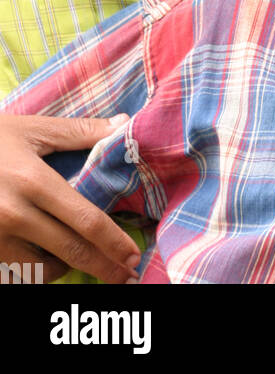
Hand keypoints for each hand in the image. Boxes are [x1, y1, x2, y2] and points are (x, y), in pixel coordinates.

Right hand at [0, 113, 141, 282]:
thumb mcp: (32, 130)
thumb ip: (79, 132)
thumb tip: (123, 126)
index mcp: (32, 181)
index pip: (85, 220)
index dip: (113, 242)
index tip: (133, 255)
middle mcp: (13, 214)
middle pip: (70, 251)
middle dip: (103, 267)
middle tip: (126, 276)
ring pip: (41, 270)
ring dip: (66, 268)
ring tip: (83, 259)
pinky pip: (15, 271)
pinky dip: (36, 269)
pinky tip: (48, 259)